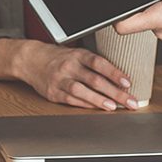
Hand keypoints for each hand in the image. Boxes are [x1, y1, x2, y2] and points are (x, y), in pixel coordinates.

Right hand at [19, 40, 137, 110]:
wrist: (31, 60)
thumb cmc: (59, 58)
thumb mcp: (77, 54)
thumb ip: (95, 64)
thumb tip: (120, 79)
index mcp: (78, 54)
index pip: (99, 63)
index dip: (114, 73)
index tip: (128, 82)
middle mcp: (69, 66)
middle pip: (94, 80)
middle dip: (115, 92)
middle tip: (130, 101)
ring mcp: (59, 80)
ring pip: (81, 91)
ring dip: (99, 100)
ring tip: (113, 106)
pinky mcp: (53, 92)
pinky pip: (71, 100)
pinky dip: (85, 104)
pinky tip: (96, 107)